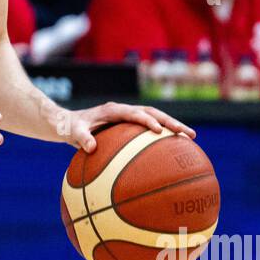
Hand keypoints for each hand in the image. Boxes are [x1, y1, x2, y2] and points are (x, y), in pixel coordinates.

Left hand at [62, 101, 195, 151]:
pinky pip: (150, 129)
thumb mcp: (72, 132)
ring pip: (156, 118)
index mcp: (112, 110)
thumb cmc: (70, 128)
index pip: (134, 113)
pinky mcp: (131, 125)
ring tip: (191, 138)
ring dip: (172, 126)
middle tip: (188, 133)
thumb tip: (91, 148)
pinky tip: (175, 149)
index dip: (146, 120)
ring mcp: (129, 117)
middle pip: (152, 113)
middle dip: (171, 122)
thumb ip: (81, 138)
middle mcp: (124, 111)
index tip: (158, 130)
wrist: (69, 123)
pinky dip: (163, 136)